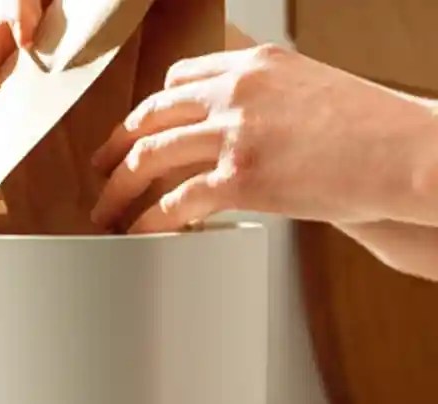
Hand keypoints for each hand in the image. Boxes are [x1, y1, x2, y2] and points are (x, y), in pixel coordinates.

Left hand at [91, 44, 437, 232]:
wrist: (408, 153)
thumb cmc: (371, 133)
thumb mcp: (312, 92)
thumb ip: (267, 102)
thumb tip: (236, 127)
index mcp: (254, 64)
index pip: (179, 79)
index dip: (149, 110)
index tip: (134, 132)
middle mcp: (237, 91)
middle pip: (151, 116)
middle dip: (116, 147)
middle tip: (99, 172)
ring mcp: (236, 133)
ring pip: (149, 158)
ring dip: (117, 190)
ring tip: (103, 214)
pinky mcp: (242, 177)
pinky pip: (173, 203)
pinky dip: (147, 222)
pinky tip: (136, 237)